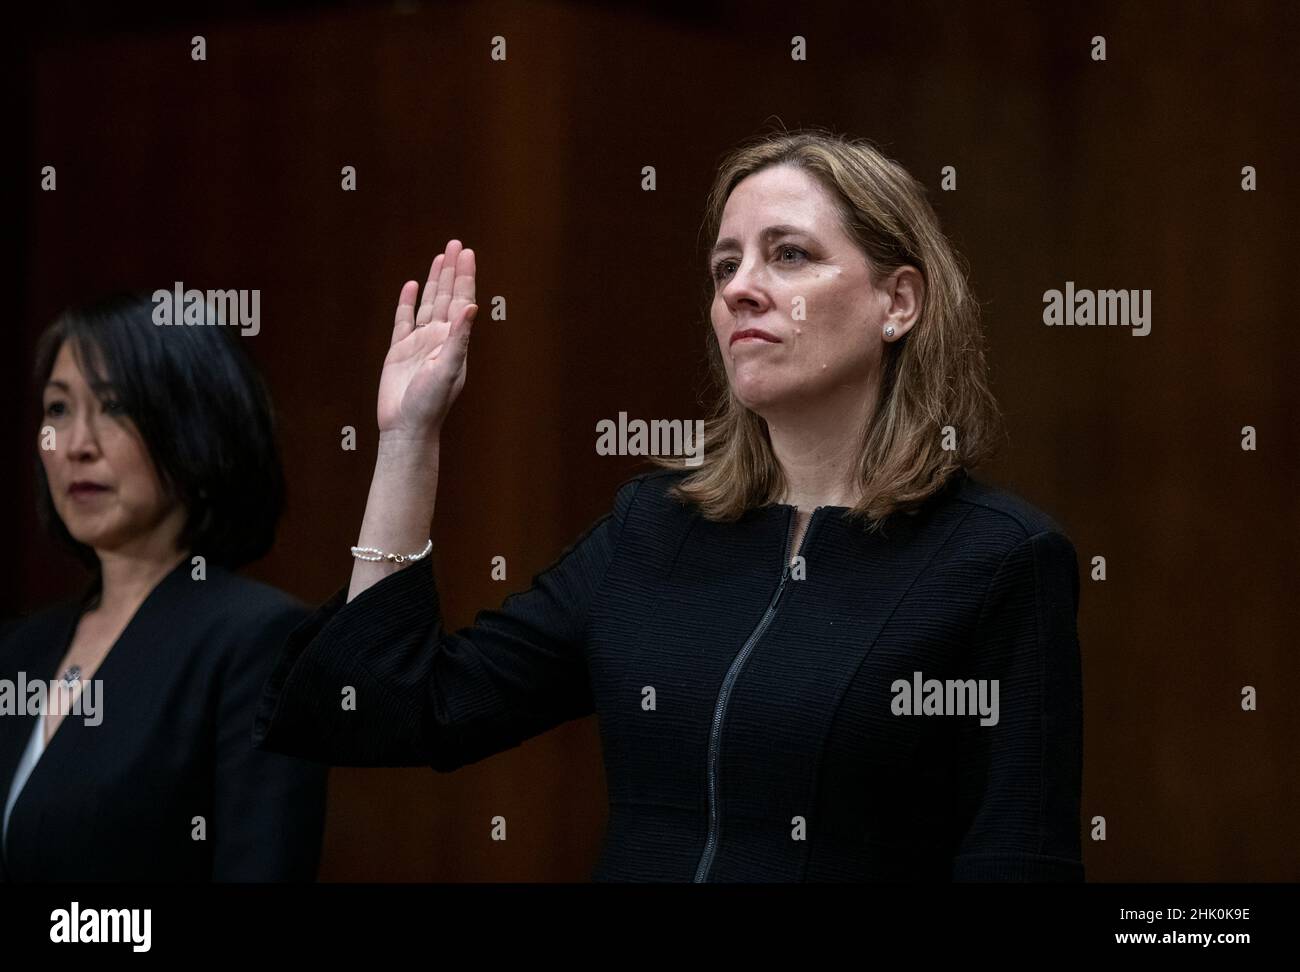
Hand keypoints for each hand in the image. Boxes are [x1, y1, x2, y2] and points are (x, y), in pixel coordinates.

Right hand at [377, 239, 477, 440]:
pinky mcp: (399, 351)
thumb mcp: (448, 369)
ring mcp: (419, 343)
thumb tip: (471, 307)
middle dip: (451, 270)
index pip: (461, 300)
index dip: (464, 276)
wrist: (406, 427)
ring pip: (428, 304)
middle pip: (447, 296)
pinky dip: (408, 302)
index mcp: (454, 341)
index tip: (467, 253)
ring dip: (434, 281)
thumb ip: (459, 338)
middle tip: (456, 244)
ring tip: (440, 258)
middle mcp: (439, 338)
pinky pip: (403, 320)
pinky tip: (412, 287)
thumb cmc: (430, 404)